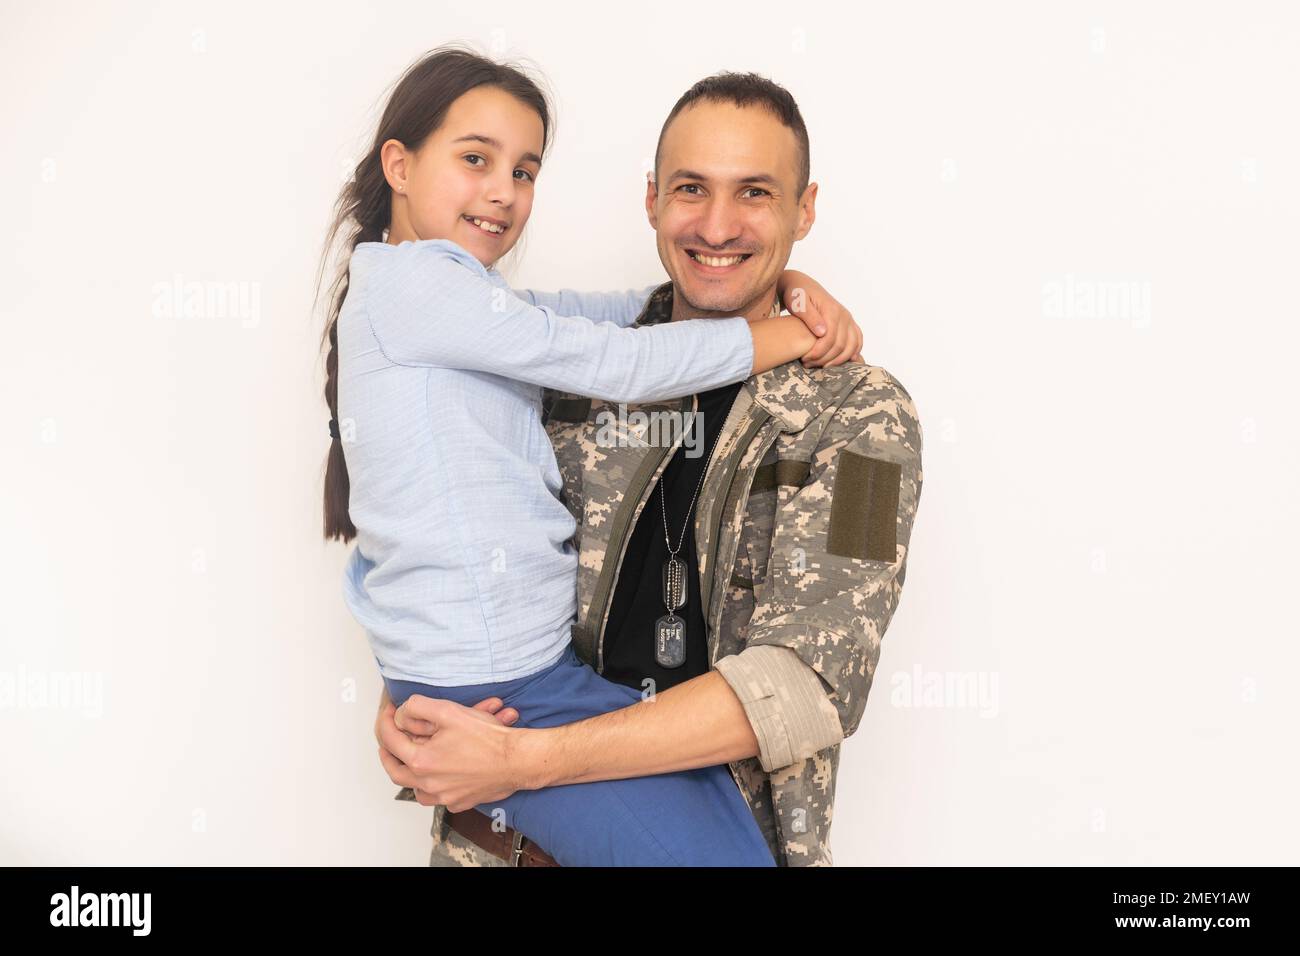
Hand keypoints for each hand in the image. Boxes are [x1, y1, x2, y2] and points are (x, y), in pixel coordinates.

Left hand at [376, 692, 528, 810]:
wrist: (517, 760)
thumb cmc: (488, 739)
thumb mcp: (449, 711)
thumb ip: (419, 707)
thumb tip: (403, 712)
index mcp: (422, 761)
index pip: (391, 741)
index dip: (387, 723)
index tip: (389, 713)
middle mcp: (429, 783)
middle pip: (396, 772)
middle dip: (388, 754)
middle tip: (387, 742)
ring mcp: (444, 796)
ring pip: (416, 790)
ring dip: (410, 775)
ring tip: (410, 762)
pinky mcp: (460, 802)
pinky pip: (438, 798)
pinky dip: (433, 787)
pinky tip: (439, 776)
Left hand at [777, 270, 864, 365]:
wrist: (803, 286)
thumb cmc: (797, 295)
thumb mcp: (798, 303)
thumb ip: (810, 317)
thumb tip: (822, 332)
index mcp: (832, 310)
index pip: (830, 339)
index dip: (818, 353)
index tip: (805, 360)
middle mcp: (844, 315)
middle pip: (841, 345)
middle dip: (825, 359)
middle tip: (808, 365)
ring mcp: (848, 320)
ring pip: (852, 346)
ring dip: (838, 360)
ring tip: (821, 366)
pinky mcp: (849, 324)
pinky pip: (857, 341)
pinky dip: (852, 353)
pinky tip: (841, 362)